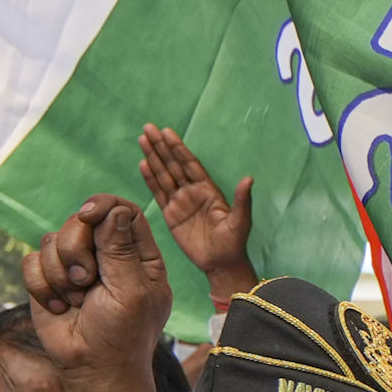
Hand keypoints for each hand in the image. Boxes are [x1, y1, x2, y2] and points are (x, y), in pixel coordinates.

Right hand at [23, 194, 174, 376]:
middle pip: (80, 221)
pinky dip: (42, 286)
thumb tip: (114, 211)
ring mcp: (75, 264)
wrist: (93, 368)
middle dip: (76, 249)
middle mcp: (106, 254)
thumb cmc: (122, 334)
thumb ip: (121, 251)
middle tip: (86, 280)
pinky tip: (59, 308)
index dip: (103, 206)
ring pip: (52, 240)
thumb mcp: (131, 292)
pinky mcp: (49, 278)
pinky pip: (31, 261)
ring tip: (77, 301)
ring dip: (60, 274)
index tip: (88, 215)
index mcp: (138, 254)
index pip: (121, 211)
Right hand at [134, 127, 256, 296]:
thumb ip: (243, 200)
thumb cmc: (234, 243)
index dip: (178, 148)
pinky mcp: (170, 215)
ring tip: (142, 140)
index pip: (190, 164)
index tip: (167, 131)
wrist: (221, 264)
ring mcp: (180, 202)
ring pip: (163, 175)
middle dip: (161, 146)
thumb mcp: (241, 221)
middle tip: (148, 128)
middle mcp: (192, 192)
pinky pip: (158, 193)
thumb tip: (249, 178)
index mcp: (208, 190)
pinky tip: (143, 164)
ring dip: (153, 157)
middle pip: (173, 164)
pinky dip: (150, 179)